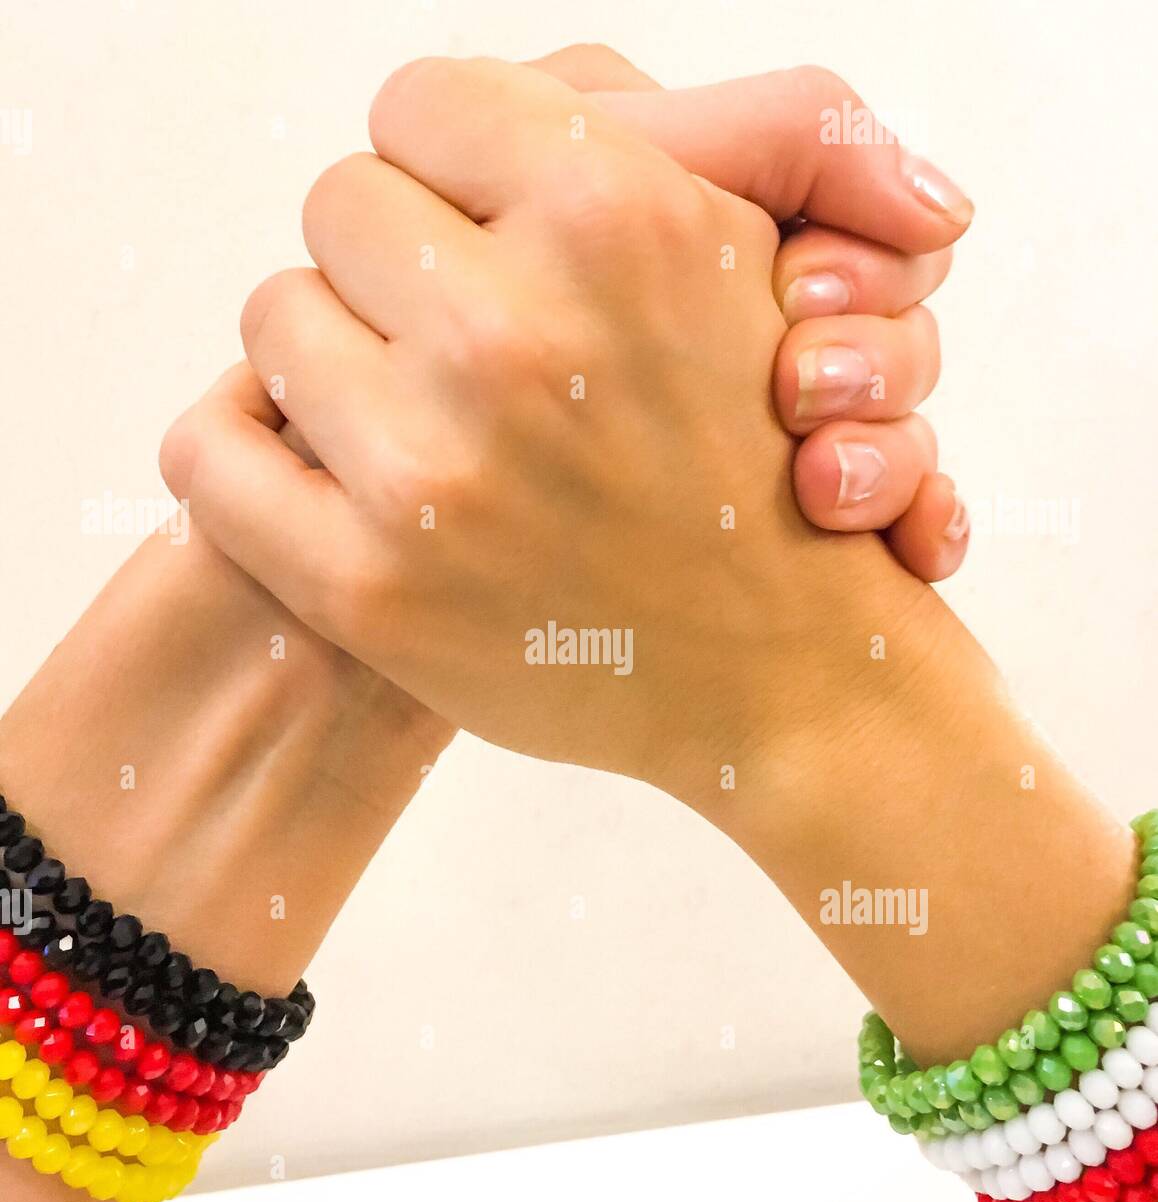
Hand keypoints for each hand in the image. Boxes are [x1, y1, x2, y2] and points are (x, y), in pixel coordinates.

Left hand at [163, 57, 937, 797]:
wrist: (782, 673)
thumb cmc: (766, 463)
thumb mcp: (772, 263)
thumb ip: (696, 125)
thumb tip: (496, 96)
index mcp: (615, 220)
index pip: (419, 104)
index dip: (452, 171)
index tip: (491, 236)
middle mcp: (514, 338)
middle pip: (337, 204)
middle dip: (398, 264)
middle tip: (465, 339)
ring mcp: (433, 472)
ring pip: (272, 320)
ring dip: (336, 359)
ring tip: (424, 418)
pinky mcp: (369, 589)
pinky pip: (207, 452)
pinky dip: (246, 451)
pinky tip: (328, 471)